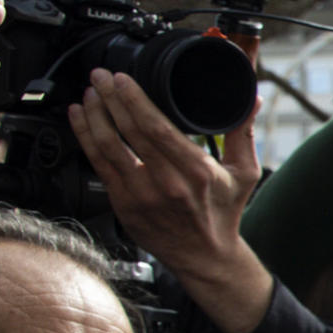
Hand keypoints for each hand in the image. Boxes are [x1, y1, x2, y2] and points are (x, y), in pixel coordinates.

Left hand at [67, 70, 273, 332]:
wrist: (205, 256)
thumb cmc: (223, 212)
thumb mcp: (244, 172)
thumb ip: (243, 132)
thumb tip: (252, 97)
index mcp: (197, 172)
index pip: (158, 128)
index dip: (135, 100)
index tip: (123, 79)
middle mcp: (167, 184)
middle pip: (129, 131)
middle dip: (110, 98)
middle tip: (100, 75)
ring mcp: (141, 195)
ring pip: (107, 145)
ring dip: (94, 115)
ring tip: (89, 93)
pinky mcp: (123, 203)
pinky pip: (97, 163)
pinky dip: (85, 136)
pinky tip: (80, 117)